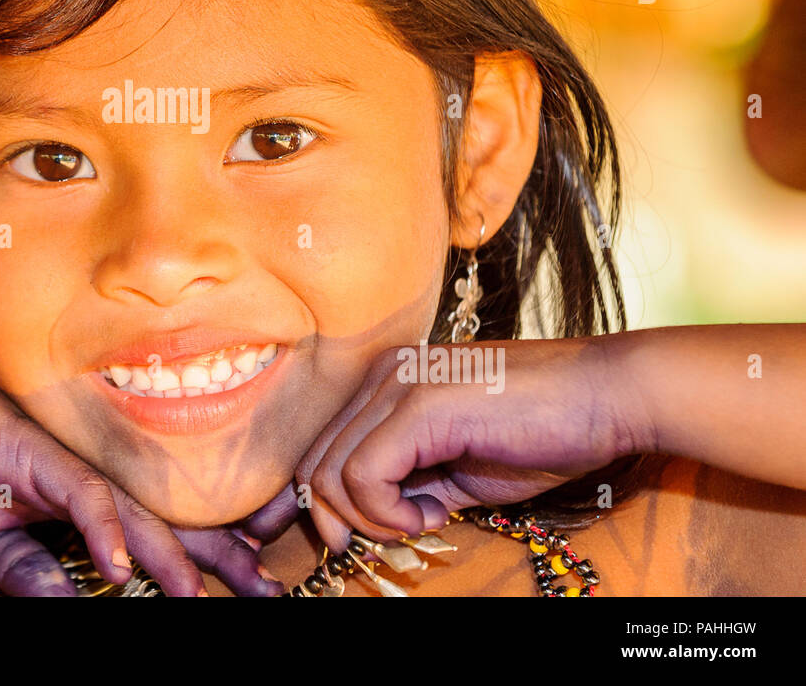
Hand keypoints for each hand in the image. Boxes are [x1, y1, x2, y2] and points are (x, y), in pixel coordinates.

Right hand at [0, 340, 279, 595]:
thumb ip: (29, 574)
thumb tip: (71, 606)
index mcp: (88, 490)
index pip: (158, 527)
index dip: (206, 555)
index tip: (248, 583)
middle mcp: (92, 471)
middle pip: (168, 517)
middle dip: (222, 556)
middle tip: (268, 590)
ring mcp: (69, 458)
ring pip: (137, 511)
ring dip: (174, 555)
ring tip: (203, 598)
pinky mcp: (38, 452)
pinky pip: (80, 495)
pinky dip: (102, 530)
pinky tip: (120, 568)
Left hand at [248, 335, 653, 553]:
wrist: (609, 397)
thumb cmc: (543, 432)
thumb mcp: (462, 469)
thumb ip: (416, 485)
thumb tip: (379, 521)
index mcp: (387, 382)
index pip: (320, 446)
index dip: (308, 501)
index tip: (323, 543)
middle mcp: (383, 374)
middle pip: (315, 462)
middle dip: (331, 518)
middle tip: (373, 544)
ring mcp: (399, 383)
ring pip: (333, 472)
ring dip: (366, 519)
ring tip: (416, 523)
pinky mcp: (421, 403)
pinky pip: (363, 475)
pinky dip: (384, 511)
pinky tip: (425, 514)